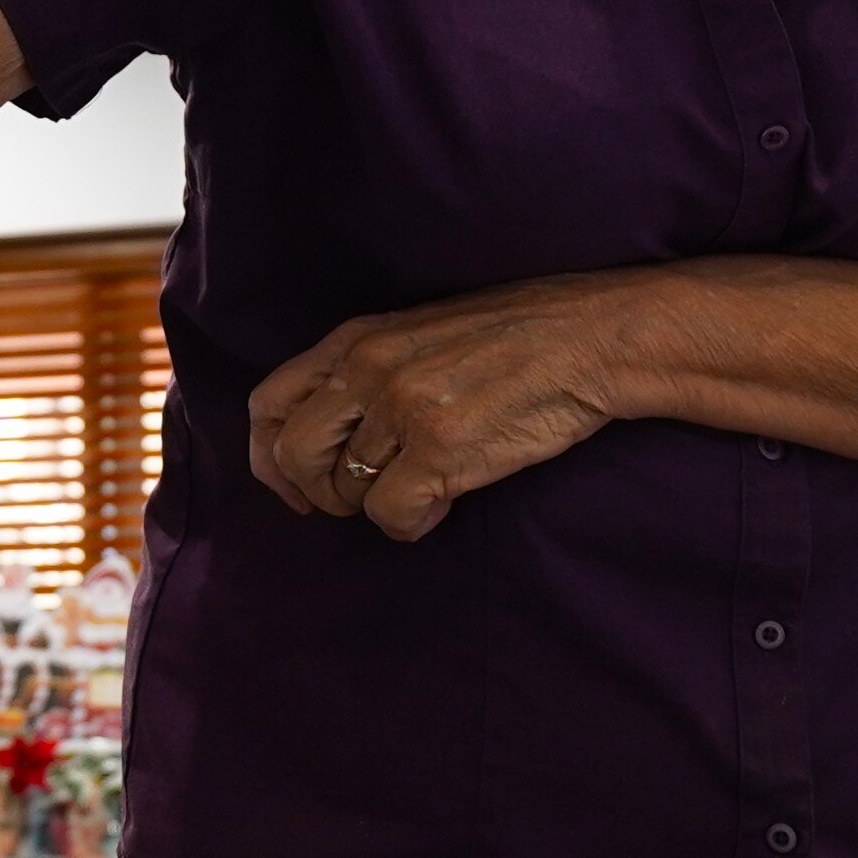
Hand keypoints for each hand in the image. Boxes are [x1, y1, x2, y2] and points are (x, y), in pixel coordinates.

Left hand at [246, 273, 639, 540]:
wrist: (591, 339)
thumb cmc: (514, 339)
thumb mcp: (418, 334)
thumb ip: (366, 372)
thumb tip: (332, 439)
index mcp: (355, 338)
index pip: (266, 404)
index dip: (268, 458)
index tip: (299, 487)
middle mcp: (368, 369)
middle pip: (292, 454)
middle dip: (320, 492)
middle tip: (362, 498)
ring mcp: (402, 408)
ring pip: (344, 492)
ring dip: (377, 506)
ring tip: (421, 488)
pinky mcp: (440, 449)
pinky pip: (390, 515)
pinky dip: (411, 524)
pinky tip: (443, 503)